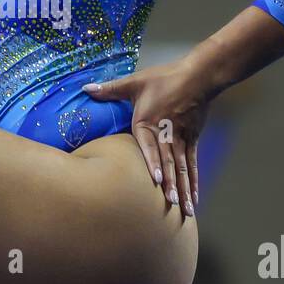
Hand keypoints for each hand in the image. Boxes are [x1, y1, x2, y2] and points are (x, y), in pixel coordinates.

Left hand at [83, 59, 210, 215]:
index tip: (156, 180)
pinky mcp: (192, 139)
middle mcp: (166, 134)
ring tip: (184, 209)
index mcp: (148, 122)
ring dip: (183, 188)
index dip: (153, 163)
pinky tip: (194, 196)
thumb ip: (110, 89)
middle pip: (169, 162)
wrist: (197, 75)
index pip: (150, 146)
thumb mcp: (134, 82)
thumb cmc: (164, 78)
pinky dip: (193, 180)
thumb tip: (85, 89)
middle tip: (171, 204)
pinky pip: (192, 163)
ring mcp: (181, 138)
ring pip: (182, 167)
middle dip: (171, 184)